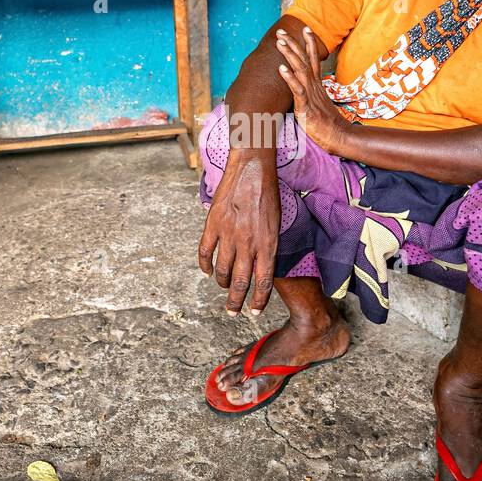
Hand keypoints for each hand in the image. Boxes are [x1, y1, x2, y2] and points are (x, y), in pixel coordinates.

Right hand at [197, 151, 279, 316]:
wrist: (252, 168)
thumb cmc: (268, 194)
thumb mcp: (277, 223)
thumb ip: (268, 247)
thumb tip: (261, 267)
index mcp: (268, 243)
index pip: (263, 282)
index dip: (258, 301)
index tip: (254, 312)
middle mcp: (248, 243)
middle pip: (240, 283)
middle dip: (236, 302)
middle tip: (233, 312)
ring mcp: (229, 234)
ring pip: (222, 271)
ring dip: (222, 284)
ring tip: (224, 288)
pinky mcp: (213, 224)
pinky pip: (205, 252)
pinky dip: (205, 265)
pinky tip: (207, 271)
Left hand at [275, 27, 350, 155]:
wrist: (338, 136)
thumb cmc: (326, 122)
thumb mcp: (317, 103)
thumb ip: (310, 93)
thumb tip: (302, 89)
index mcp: (317, 84)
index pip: (314, 59)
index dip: (309, 43)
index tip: (305, 28)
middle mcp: (314, 85)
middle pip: (305, 59)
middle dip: (293, 44)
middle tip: (281, 31)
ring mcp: (311, 95)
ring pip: (301, 69)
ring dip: (290, 55)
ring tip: (280, 43)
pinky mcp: (306, 106)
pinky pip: (298, 90)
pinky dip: (289, 78)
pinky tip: (281, 69)